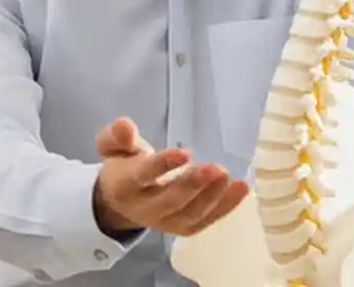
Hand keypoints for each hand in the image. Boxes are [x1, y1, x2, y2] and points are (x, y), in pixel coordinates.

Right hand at [91, 118, 248, 237]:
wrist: (118, 200)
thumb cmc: (122, 164)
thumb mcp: (112, 145)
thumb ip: (117, 135)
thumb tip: (125, 124)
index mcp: (124, 185)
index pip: (142, 176)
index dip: (162, 165)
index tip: (184, 153)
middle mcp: (143, 208)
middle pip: (170, 200)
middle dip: (193, 185)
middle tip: (216, 169)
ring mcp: (164, 222)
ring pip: (189, 214)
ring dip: (212, 198)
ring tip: (229, 178)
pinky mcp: (182, 228)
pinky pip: (204, 221)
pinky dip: (224, 207)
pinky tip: (240, 189)